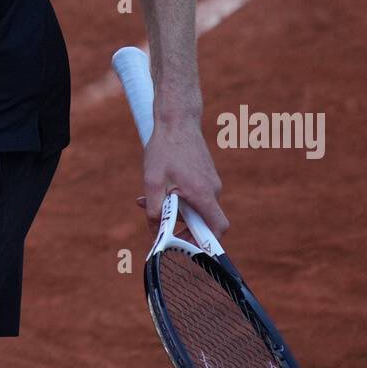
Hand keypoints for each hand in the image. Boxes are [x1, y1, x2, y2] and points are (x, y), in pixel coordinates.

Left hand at [135, 120, 227, 237]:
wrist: (177, 119)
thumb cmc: (165, 149)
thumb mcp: (153, 182)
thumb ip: (155, 210)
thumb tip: (155, 232)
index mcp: (204, 194)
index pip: (217, 229)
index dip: (206, 243)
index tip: (187, 247)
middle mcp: (212, 189)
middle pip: (203, 220)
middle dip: (181, 226)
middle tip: (159, 224)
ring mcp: (210, 181)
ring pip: (196, 206)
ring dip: (175, 209)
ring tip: (149, 201)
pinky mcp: (205, 174)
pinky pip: (195, 194)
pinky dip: (178, 197)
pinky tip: (159, 187)